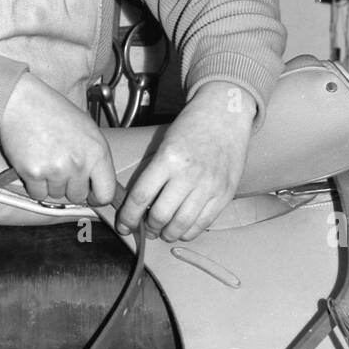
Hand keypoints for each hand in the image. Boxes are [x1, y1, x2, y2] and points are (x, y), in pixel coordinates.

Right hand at [0, 72, 115, 206]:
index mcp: (98, 151)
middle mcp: (79, 163)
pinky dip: (35, 184)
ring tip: (46, 159)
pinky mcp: (34, 173)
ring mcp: (56, 170)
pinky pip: (38, 194)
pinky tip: (34, 163)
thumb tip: (99, 183)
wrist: (22, 103)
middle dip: (70, 186)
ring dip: (51, 184)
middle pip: (78, 196)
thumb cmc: (54, 113)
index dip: (98, 196)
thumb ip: (95, 158)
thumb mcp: (87, 130)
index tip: (91, 194)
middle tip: (60, 166)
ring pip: (57, 195)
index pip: (106, 192)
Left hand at [115, 82, 255, 241]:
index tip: (123, 225)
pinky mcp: (225, 194)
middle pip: (160, 215)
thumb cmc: (190, 127)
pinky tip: (182, 230)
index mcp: (168, 158)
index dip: (128, 217)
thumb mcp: (164, 143)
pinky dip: (189, 232)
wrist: (224, 114)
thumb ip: (153, 173)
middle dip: (148, 228)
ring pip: (181, 224)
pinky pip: (203, 223)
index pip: (140, 197)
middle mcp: (188, 174)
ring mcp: (209, 186)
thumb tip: (139, 204)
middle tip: (145, 228)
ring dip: (167, 233)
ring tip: (163, 232)